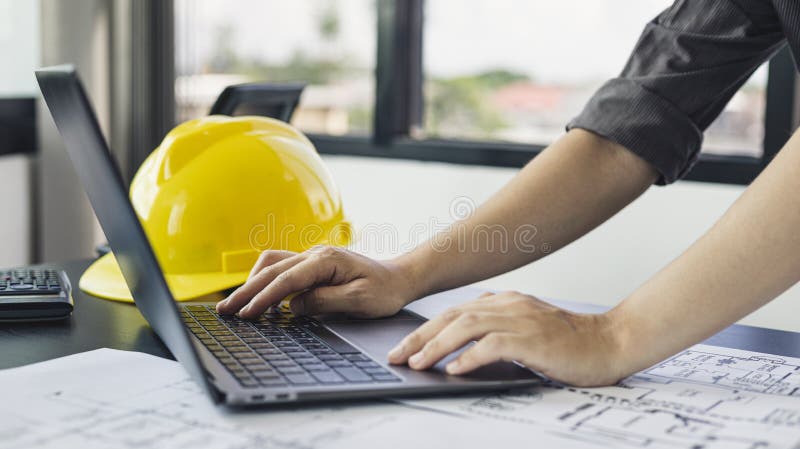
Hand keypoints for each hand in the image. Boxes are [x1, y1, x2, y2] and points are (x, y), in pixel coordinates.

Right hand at [216, 246, 418, 319]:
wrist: (399, 278)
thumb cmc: (383, 290)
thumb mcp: (359, 300)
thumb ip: (324, 301)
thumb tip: (294, 304)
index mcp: (326, 260)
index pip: (286, 279)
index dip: (264, 297)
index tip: (248, 314)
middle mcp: (315, 254)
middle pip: (271, 269)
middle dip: (246, 290)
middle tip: (226, 310)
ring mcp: (312, 258)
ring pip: (271, 265)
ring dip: (252, 283)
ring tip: (236, 305)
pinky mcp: (312, 267)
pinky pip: (281, 270)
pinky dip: (266, 282)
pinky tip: (260, 301)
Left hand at [387, 291, 627, 386]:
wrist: (610, 343)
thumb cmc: (569, 343)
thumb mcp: (527, 330)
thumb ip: (497, 332)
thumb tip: (460, 352)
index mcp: (505, 301)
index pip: (454, 312)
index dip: (425, 329)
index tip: (404, 347)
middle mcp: (508, 305)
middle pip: (452, 316)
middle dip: (419, 337)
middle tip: (396, 356)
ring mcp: (521, 319)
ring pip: (466, 327)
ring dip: (436, 346)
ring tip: (417, 364)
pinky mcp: (533, 339)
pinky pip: (493, 345)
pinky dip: (469, 357)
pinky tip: (454, 370)